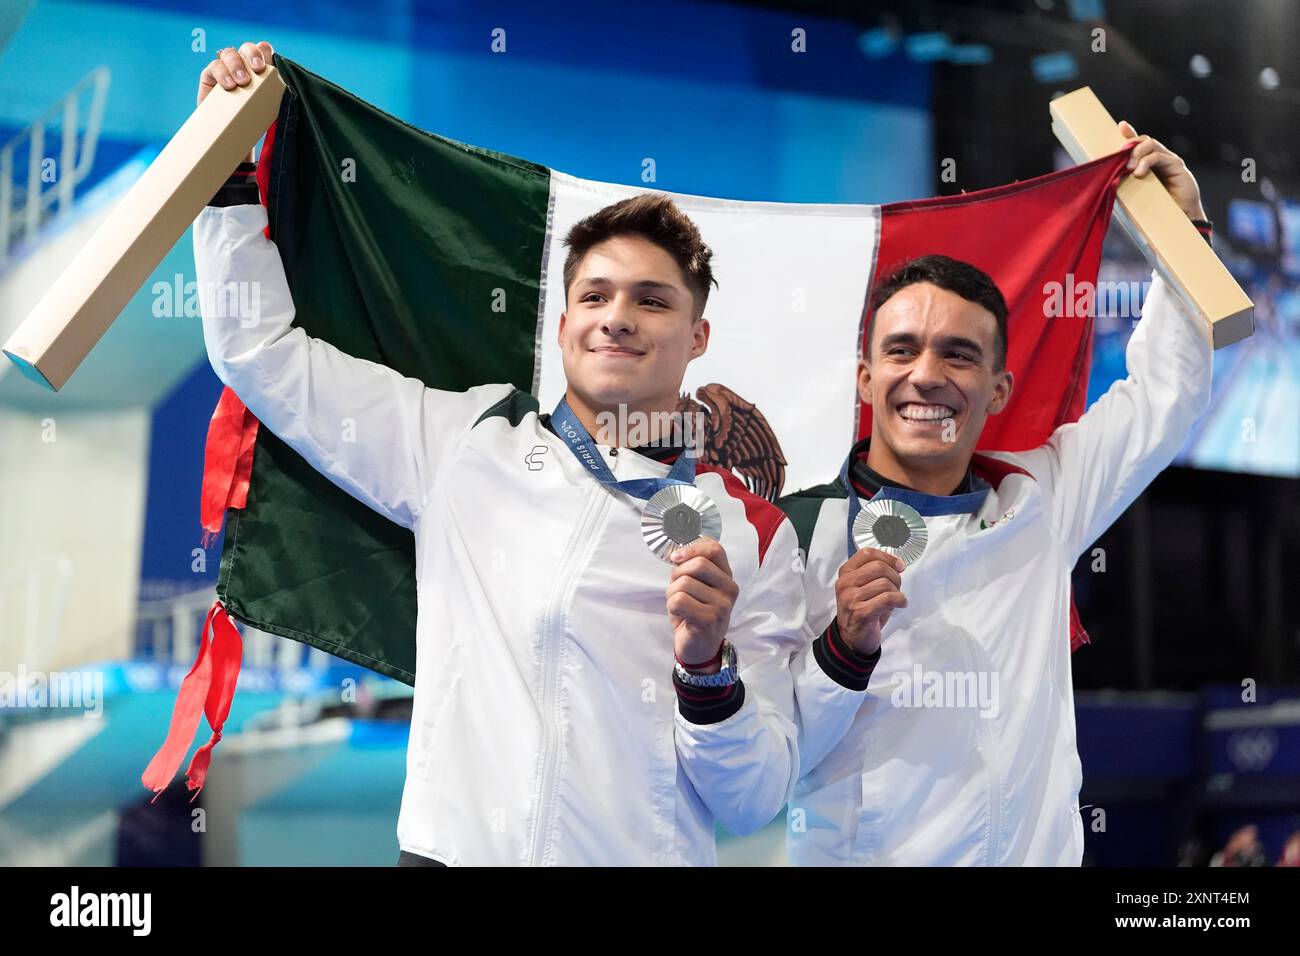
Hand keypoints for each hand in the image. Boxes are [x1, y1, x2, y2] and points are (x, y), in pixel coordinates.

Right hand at [198, 41, 274, 162]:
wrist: (231, 137)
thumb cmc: (253, 122)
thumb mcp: (268, 108)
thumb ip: (277, 98)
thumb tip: (291, 96)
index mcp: (258, 68)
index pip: (263, 49)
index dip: (266, 52)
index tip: (270, 65)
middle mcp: (242, 64)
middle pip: (247, 48)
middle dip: (253, 55)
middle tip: (258, 69)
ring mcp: (225, 68)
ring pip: (229, 53)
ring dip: (237, 64)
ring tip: (243, 82)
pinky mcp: (210, 76)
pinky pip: (214, 66)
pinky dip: (222, 73)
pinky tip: (229, 85)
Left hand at [667, 537, 738, 671]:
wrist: (699, 648)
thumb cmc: (694, 614)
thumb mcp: (696, 586)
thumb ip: (691, 568)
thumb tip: (676, 553)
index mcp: (726, 577)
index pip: (714, 549)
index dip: (691, 548)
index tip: (676, 558)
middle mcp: (729, 589)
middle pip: (698, 564)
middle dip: (678, 574)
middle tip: (676, 588)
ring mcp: (722, 605)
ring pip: (684, 583)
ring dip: (672, 593)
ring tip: (679, 606)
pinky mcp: (709, 620)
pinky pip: (679, 600)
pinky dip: (672, 606)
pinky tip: (680, 615)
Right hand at [834, 547, 906, 656]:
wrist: (852, 638)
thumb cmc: (861, 610)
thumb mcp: (862, 587)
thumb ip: (874, 573)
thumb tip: (898, 564)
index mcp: (845, 573)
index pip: (867, 553)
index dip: (887, 557)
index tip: (899, 566)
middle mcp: (845, 583)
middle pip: (879, 567)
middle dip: (895, 576)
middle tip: (897, 587)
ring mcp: (851, 598)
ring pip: (885, 584)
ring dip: (897, 592)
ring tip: (895, 600)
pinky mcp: (861, 612)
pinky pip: (888, 598)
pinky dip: (900, 600)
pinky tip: (900, 604)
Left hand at [1118, 120, 1205, 220]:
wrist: (1178, 219)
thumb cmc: (1156, 208)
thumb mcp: (1136, 191)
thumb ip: (1127, 180)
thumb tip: (1109, 176)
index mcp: (1150, 163)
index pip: (1139, 143)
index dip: (1130, 133)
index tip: (1121, 126)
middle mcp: (1161, 158)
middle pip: (1144, 140)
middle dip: (1130, 145)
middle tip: (1121, 159)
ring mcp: (1170, 160)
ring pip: (1151, 145)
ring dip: (1137, 153)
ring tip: (1129, 168)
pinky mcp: (1177, 165)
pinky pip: (1159, 156)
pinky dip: (1146, 162)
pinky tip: (1138, 172)